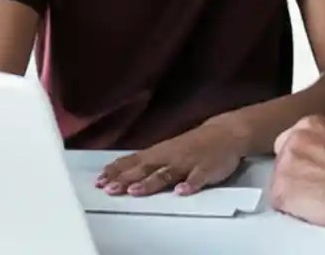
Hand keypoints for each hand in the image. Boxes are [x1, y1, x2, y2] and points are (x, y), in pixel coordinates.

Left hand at [97, 117, 248, 196]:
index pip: (133, 161)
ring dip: (150, 183)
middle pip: (144, 169)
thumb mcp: (166, 149)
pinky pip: (197, 178)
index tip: (99, 181)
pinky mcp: (206, 169)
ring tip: (135, 191)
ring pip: (166, 174)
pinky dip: (190, 185)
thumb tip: (122, 171)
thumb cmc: (192, 144)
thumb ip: (147, 161)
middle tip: (109, 189)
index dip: (116, 171)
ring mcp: (187, 163)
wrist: (225, 132)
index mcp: (159, 152)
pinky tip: (182, 192)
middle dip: (126, 179)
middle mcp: (169, 156)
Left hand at [269, 116, 324, 228]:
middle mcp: (291, 140)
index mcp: (308, 124)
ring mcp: (283, 165)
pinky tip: (312, 208)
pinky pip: (279, 202)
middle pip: (282, 159)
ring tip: (317, 198)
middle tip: (314, 185)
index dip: (302, 159)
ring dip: (293, 191)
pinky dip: (292, 208)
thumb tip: (315, 156)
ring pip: (279, 181)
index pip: (291, 141)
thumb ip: (321, 143)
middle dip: (293, 172)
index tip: (312, 169)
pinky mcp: (280, 190)